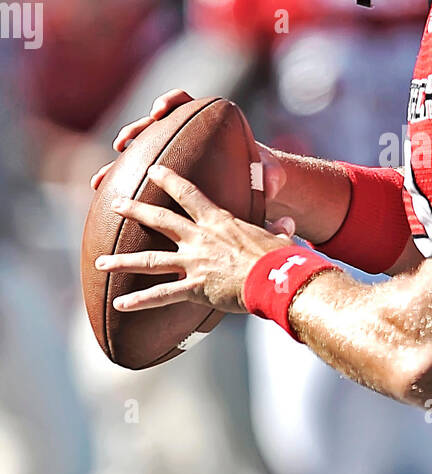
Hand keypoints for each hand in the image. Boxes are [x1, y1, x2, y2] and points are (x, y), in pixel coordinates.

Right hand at [89, 90, 289, 219]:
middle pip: (153, 125)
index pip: (184, 102)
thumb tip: (272, 184)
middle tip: (125, 141)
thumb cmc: (262, 173)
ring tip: (101, 178)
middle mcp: (183, 135)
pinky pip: (138, 176)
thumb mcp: (269, 174)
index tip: (160, 111)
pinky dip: (120, 183)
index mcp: (206, 125)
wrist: (256, 185)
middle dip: (136, 131)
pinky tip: (103, 195)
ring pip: (140, 152)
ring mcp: (170, 153)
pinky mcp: (164, 174)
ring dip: (120, 165)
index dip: (170, 102)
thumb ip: (270, 175)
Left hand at [94, 163, 297, 314]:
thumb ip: (278, 230)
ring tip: (100, 261)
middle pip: (160, 219)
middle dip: (135, 210)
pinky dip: (139, 301)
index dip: (169, 180)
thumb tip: (289, 224)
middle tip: (115, 202)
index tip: (153, 170)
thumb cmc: (280, 257)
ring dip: (122, 261)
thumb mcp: (279, 238)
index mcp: (219, 221)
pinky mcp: (194, 288)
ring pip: (150, 260)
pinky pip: (161, 296)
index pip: (189, 194)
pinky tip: (120, 303)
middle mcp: (200, 238)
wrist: (276, 278)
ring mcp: (194, 263)